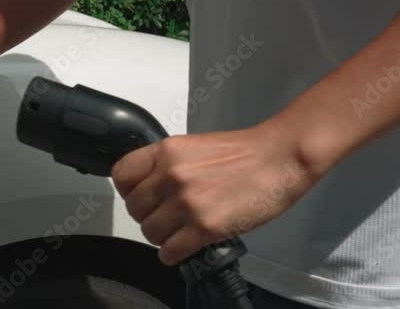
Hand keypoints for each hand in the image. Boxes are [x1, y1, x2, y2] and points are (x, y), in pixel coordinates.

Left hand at [111, 122, 317, 265]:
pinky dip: (173, 254)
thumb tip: (151, 186)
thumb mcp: (193, 146)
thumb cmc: (244, 152)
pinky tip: (184, 247)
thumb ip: (168, 164)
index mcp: (166, 152)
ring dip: (161, 237)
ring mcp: (187, 202)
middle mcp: (171, 175)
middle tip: (164, 217)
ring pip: (149, 232)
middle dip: (147, 216)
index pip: (121, 175)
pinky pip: (170, 251)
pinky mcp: (204, 227)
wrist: (278, 158)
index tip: (139, 197)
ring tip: (177, 232)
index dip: (128, 191)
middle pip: (134, 208)